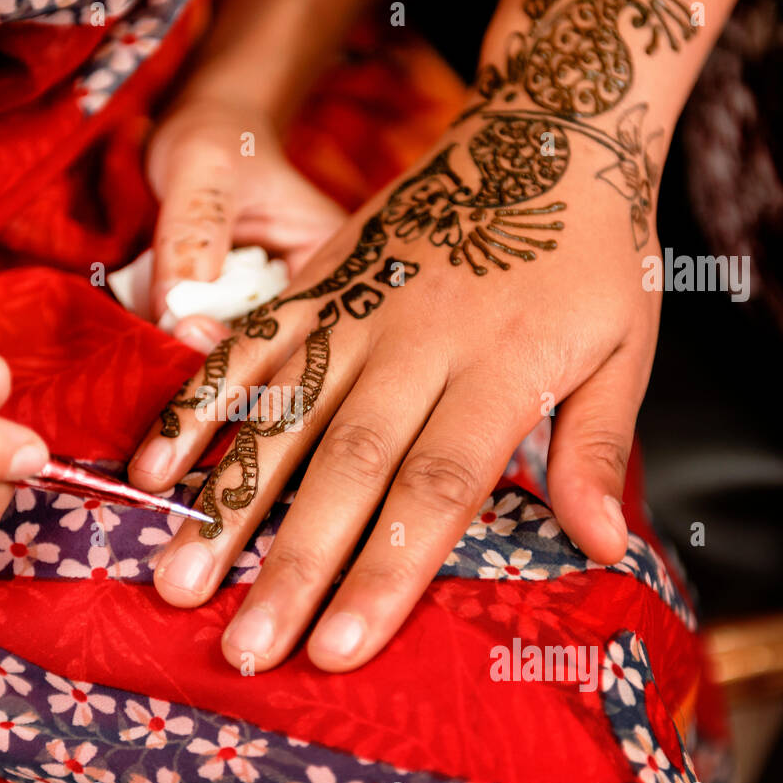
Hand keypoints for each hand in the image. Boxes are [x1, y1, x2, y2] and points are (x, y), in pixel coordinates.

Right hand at [128, 118, 662, 673]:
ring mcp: (356, 308)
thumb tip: (603, 553)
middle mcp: (417, 344)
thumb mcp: (628, 347)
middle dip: (295, 564)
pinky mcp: (317, 281)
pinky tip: (155, 470)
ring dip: (228, 501)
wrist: (545, 133)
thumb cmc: (590, 257)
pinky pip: (247, 347)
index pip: (437, 488)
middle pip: (348, 467)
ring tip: (180, 579)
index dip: (386, 571)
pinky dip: (197, 405)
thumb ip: (598, 448)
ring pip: (282, 414)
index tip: (340, 649)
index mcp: (501, 370)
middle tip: (245, 647)